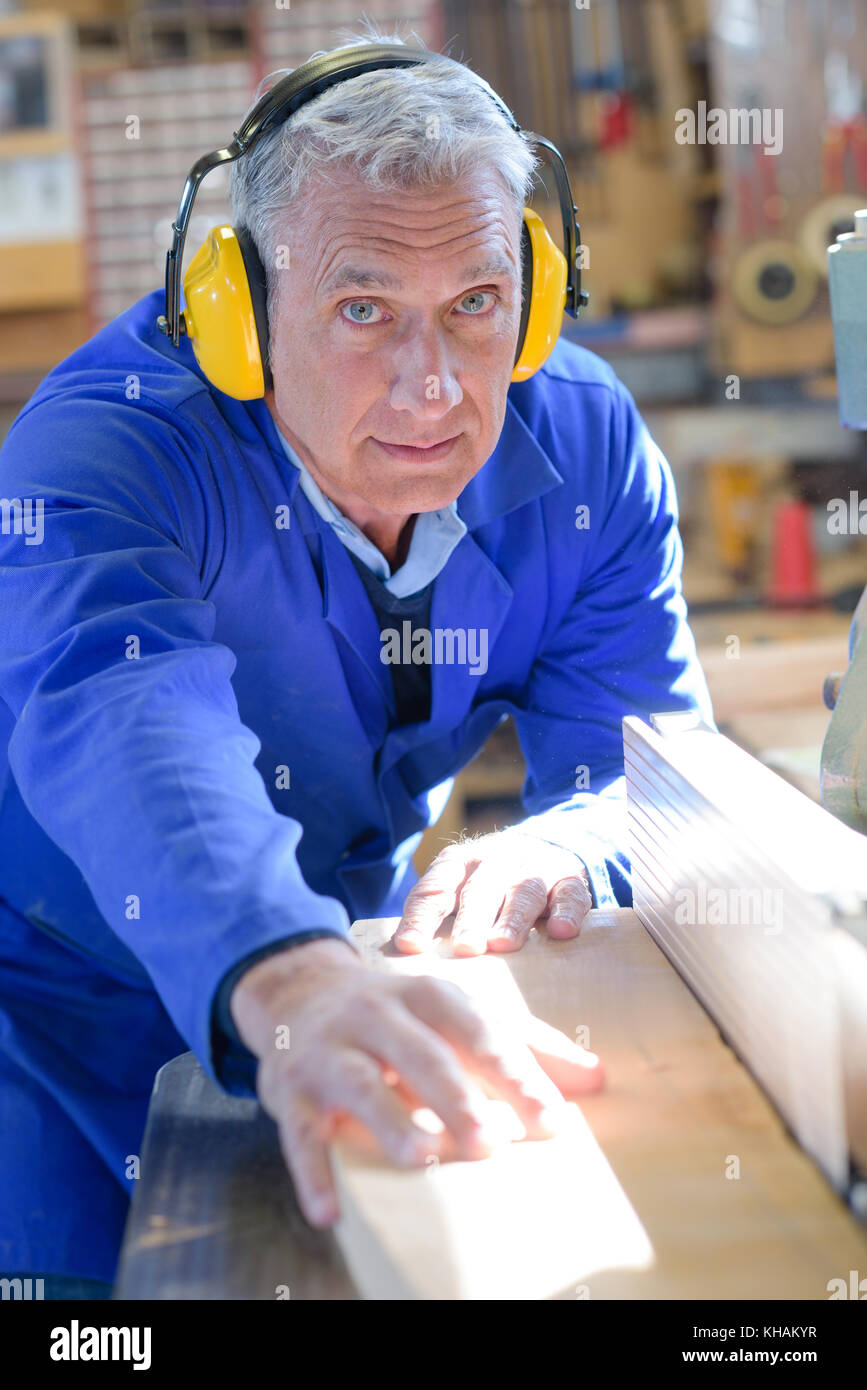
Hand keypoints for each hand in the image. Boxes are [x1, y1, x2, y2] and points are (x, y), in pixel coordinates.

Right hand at [230, 937, 602, 1226]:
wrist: (298, 991)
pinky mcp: (288, 1090)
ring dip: (390, 1122)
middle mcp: (376, 1013)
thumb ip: (523, 1043)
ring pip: (359, 1082)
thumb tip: (596, 1079)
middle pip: (420, 1052)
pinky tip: (329, 1214)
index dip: (513, 1069)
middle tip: (492, 1143)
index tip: (551, 1117)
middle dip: (456, 1095)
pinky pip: (297, 1132)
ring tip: (423, 1159)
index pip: (475, 1028)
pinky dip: (311, 1173)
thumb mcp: (456, 1013)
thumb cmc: (399, 1014)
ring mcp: (329, 1050)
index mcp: (427, 994)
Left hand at [393, 831, 592, 955]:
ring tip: (504, 944)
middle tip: (464, 949)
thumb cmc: (489, 885)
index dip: (421, 917)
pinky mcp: (570, 878)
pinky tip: (560, 932)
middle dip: (471, 918)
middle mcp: (496, 858)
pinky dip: (566, 912)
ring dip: (514, 917)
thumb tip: (407, 965)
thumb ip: (438, 919)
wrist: (546, 845)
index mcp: (459, 862)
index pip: (435, 887)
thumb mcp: (460, 890)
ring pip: (524, 889)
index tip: (409, 947)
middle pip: (481, 888)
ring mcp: (535, 866)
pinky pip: (570, 893)